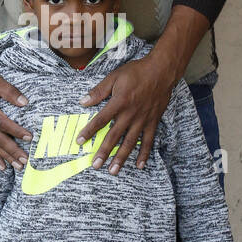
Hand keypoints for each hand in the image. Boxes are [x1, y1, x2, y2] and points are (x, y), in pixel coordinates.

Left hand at [74, 52, 174, 174]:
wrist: (162, 70)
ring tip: (113, 170)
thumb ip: (99, 91)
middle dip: (104, 152)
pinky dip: (144, 153)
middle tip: (96, 165)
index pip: (101, 120)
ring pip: (130, 142)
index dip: (89, 131)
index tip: (80, 141)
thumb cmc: (137, 71)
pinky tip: (139, 165)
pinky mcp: (153, 121)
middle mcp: (130, 113)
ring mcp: (142, 119)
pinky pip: (148, 140)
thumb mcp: (114, 76)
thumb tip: (83, 102)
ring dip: (121, 158)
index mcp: (119, 102)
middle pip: (114, 136)